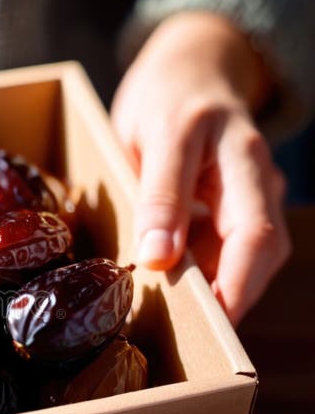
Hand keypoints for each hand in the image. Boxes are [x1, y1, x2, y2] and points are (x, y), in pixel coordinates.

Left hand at [112, 11, 290, 323]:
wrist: (192, 72)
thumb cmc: (165, 100)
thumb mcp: (151, 136)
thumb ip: (157, 194)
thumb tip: (159, 260)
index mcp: (238, 152)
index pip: (251, 231)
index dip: (234, 284)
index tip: (210, 322)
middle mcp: (259, 176)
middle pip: (262, 251)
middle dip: (233, 297)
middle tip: (197, 340)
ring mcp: (257, 190)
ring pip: (254, 255)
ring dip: (223, 288)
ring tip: (186, 320)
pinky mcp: (247, 203)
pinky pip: (237, 247)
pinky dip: (215, 272)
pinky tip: (185, 288)